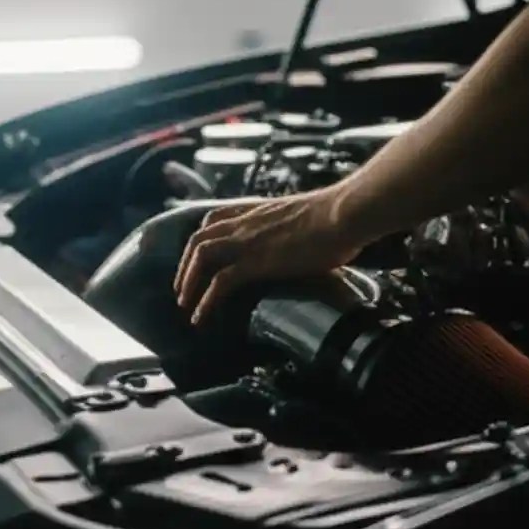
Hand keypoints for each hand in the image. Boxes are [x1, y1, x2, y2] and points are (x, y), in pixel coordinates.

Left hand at [173, 189, 366, 323]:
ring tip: (185, 305)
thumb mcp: (310, 219)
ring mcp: (248, 240)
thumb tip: (311, 244)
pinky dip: (205, 301)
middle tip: (182, 288)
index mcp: (259, 210)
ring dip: (188, 281)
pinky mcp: (256, 261)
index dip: (203, 237)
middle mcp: (247, 222)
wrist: (345, 213)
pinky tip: (201, 318)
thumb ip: (299, 230)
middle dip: (186, 264)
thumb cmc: (341, 216)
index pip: (216, 217)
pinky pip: (220, 283)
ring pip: (201, 256)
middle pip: (200, 238)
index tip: (198, 254)